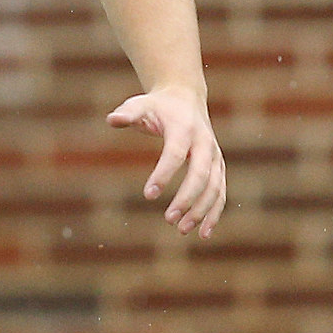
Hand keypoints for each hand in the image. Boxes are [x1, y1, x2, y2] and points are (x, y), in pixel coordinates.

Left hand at [108, 86, 226, 235]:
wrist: (186, 99)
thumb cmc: (159, 106)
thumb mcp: (141, 104)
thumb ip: (128, 114)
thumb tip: (112, 119)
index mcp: (184, 128)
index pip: (175, 154)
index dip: (163, 174)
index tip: (148, 194)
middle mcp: (204, 143)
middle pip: (201, 174)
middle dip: (186, 198)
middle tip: (168, 219)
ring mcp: (214, 157)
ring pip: (215, 187)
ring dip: (201, 211)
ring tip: (181, 229)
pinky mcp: (218, 168)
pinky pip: (220, 193)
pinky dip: (214, 213)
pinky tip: (203, 233)